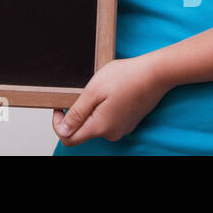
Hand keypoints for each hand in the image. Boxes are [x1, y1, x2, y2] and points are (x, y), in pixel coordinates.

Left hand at [52, 55, 169, 145]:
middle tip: (85, 91)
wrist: (154, 74)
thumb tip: (63, 131)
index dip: (58, 123)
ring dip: (92, 109)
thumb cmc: (126, 78)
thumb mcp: (93, 91)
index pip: (69, 138)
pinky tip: (112, 92)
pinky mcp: (128, 122)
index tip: (60, 106)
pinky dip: (104, 108)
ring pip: (96, 123)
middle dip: (78, 113)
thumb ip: (76, 114)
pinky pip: (108, 119)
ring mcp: (121, 129)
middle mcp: (111, 133)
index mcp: (100, 127)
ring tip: (102, 89)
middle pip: (82, 130)